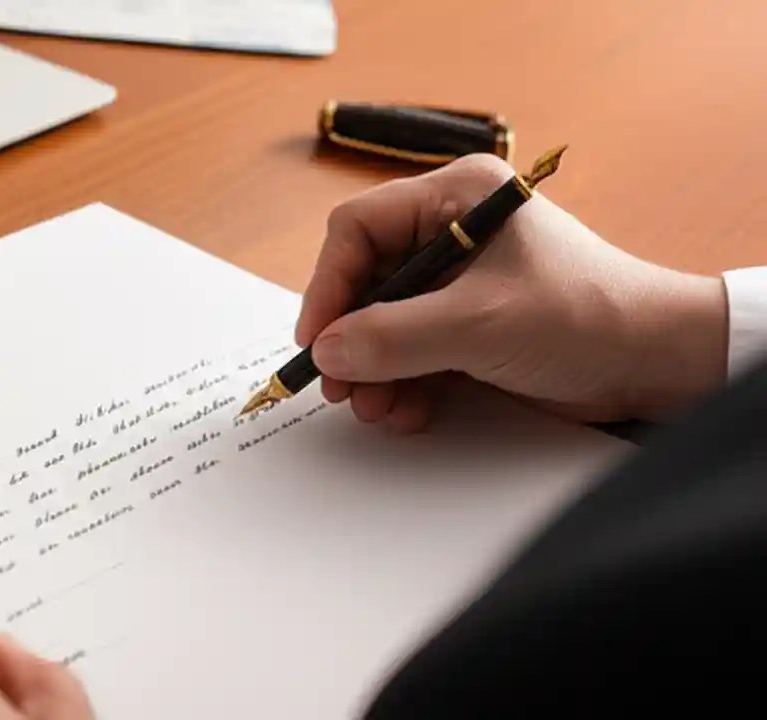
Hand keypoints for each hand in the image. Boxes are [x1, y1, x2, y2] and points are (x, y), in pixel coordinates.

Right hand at [297, 153, 727, 430]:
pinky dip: (403, 382)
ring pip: (384, 321)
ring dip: (374, 369)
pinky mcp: (469, 323)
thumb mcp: (478, 324)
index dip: (329, 285)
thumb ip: (393, 337)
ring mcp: (460, 280)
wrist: (656, 361)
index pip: (358, 229)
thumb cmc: (586, 316)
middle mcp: (453, 229)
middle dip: (352, 339)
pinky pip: (412, 349)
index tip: (318, 340)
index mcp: (456, 197)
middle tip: (341, 386)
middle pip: (367, 280)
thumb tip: (327, 351)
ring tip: (377, 408)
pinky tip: (407, 411)